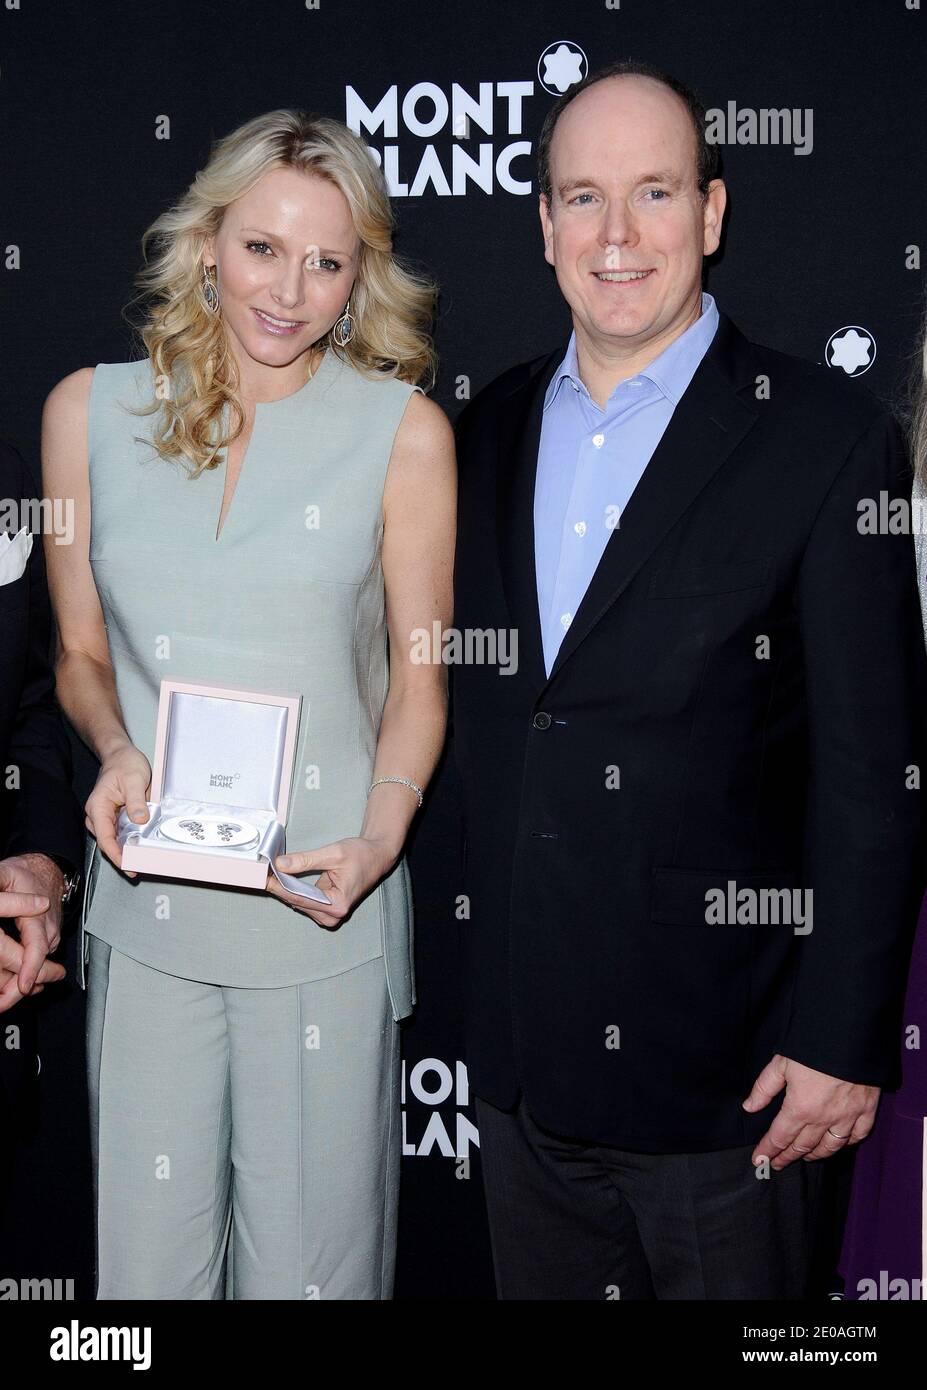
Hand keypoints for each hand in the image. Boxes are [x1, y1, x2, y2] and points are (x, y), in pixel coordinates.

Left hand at [0, 854, 67, 1008]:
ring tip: (2, 1001)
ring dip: (17, 986)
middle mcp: (47, 933)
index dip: (31, 968)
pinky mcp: (44, 944)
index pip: (36, 948)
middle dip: (19, 990)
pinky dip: (22, 977)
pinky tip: (7, 988)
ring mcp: (47, 940)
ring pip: (35, 969)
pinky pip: (34, 964)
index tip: (23, 985)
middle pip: (37, 968)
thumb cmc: (26, 874)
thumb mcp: (7, 874)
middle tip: (1, 1005)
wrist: (48, 872)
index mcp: (39, 918)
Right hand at [85, 742, 151, 876]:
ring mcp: (105, 816)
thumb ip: (136, 801)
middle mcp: (98, 814)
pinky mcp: (114, 816)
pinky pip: (120, 832)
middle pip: (108, 843)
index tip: (127, 864)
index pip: (105, 837)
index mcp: (98, 806)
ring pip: (113, 840)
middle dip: (121, 857)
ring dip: (126, 850)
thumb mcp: (134, 780)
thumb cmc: (124, 764)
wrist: (121, 755)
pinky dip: (129, 840)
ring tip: (141, 860)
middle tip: (137, 867)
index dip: (115, 854)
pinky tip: (140, 846)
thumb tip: (139, 820)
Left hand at [268, 836, 398, 928]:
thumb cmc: (361, 855)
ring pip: (298, 903)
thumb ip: (305, 860)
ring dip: (285, 888)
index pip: (300, 898)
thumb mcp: (333, 854)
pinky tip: (284, 878)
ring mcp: (329, 915)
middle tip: (264, 871)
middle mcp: (333, 915)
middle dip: (280, 886)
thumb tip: (280, 865)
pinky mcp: (325, 910)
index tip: (264, 876)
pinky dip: (293, 889)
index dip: (279, 886)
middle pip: (297, 902)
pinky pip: (303, 900)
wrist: (376, 857)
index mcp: (338, 905)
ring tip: (272, 873)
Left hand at [743, 1053, 878, 1167]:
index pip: (779, 1137)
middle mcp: (823, 1119)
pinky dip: (846, 1144)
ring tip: (804, 1157)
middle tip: (777, 1164)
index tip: (758, 1160)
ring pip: (830, 1147)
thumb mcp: (780, 1063)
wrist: (849, 1035)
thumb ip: (764, 1088)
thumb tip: (749, 1107)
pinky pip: (857, 1136)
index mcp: (799, 1108)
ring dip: (814, 1155)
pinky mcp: (866, 1110)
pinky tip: (838, 1144)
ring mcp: (847, 1117)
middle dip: (787, 1157)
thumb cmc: (812, 1046)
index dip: (768, 1150)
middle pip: (803, 1146)